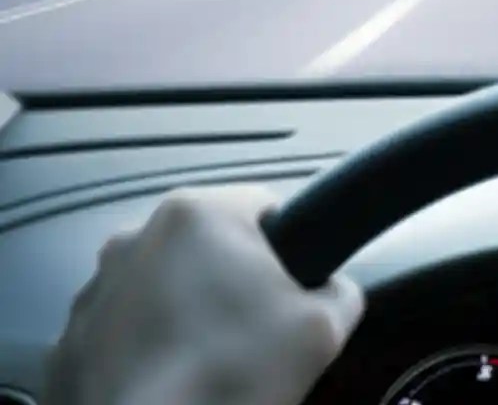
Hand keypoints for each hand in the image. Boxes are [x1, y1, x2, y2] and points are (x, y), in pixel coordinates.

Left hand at [46, 186, 363, 404]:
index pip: (263, 205)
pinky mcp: (70, 338)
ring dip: (188, 310)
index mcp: (199, 216)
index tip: (291, 289)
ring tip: (213, 359)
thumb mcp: (325, 328)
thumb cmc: (230, 378)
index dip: (289, 248)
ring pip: (163, 285)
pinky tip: (175, 377)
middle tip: (257, 331)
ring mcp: (96, 289)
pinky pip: (124, 329)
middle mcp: (136, 238)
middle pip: (208, 245)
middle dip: (233, 279)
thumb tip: (333, 291)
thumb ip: (341, 290)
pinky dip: (149, 347)